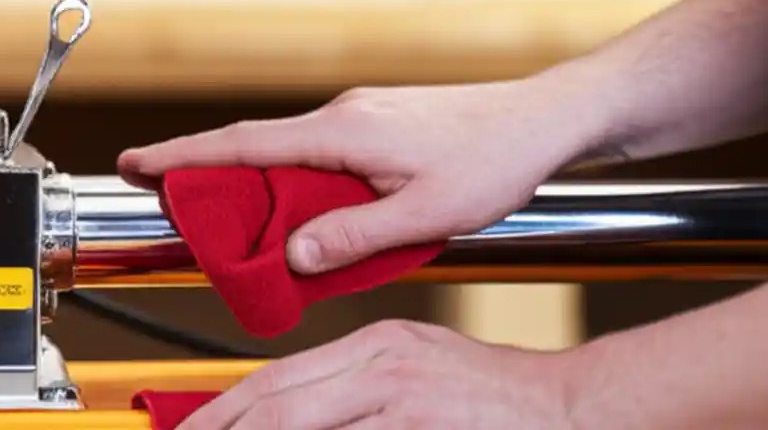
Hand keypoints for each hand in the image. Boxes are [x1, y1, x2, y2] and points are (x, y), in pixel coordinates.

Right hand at [118, 75, 607, 274]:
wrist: (546, 119)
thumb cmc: (496, 158)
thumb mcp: (425, 213)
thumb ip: (354, 236)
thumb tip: (296, 256)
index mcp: (343, 132)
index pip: (243, 143)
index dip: (182, 157)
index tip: (134, 164)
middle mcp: (343, 116)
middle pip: (256, 149)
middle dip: (209, 178)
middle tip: (176, 211)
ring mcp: (360, 118)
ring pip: (289, 155)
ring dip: (259, 187)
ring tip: (245, 229)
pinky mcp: (377, 127)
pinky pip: (318, 156)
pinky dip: (297, 184)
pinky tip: (311, 217)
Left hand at [181, 320, 579, 429]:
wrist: (574, 407)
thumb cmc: (497, 393)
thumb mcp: (417, 365)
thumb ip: (359, 384)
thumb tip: (299, 408)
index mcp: (375, 346)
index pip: (278, 378)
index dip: (227, 408)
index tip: (193, 428)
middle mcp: (380, 368)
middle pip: (278, 405)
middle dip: (226, 429)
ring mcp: (401, 404)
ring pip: (302, 426)